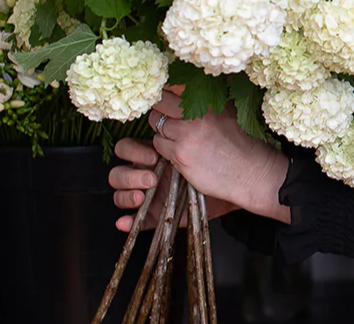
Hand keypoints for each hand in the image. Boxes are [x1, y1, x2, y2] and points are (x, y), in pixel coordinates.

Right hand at [109, 138, 237, 231]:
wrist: (235, 183)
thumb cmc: (218, 161)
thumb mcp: (196, 144)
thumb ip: (178, 135)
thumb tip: (157, 131)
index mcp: (153, 154)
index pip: (126, 149)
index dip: (134, 152)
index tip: (154, 157)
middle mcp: (147, 173)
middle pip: (118, 172)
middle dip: (130, 176)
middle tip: (152, 178)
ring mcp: (148, 195)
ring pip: (120, 194)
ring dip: (125, 195)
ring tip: (143, 196)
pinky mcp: (154, 215)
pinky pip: (133, 220)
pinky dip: (126, 222)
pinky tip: (125, 222)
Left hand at [147, 87, 291, 223]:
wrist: (249, 170)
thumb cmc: (240, 140)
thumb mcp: (228, 110)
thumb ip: (209, 96)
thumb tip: (192, 81)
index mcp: (208, 100)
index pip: (173, 86)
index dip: (168, 91)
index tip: (169, 97)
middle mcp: (195, 115)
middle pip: (159, 103)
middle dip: (159, 108)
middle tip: (165, 115)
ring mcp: (185, 136)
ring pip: (155, 125)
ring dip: (162, 130)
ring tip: (176, 136)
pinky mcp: (180, 155)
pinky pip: (159, 146)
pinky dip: (165, 147)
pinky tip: (180, 150)